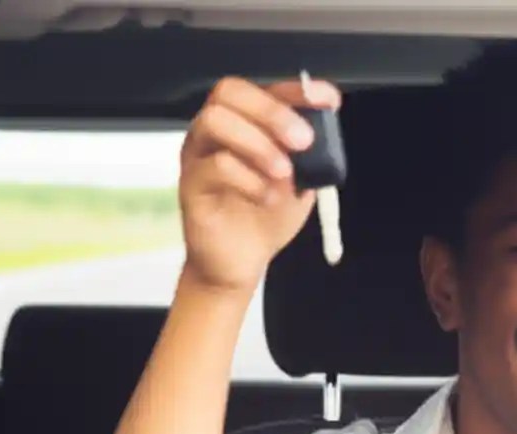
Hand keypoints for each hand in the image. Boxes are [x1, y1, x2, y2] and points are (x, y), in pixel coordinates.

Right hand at [177, 75, 341, 293]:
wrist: (239, 262)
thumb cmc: (266, 216)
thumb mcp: (301, 182)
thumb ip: (310, 157)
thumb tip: (321, 135)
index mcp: (245, 123)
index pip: (264, 88)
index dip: (296, 89)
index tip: (327, 100)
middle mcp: (215, 131)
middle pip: (230, 92)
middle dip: (272, 112)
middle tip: (303, 141)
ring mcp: (198, 156)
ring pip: (215, 122)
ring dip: (258, 144)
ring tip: (284, 172)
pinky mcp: (189, 186)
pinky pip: (212, 167)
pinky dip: (248, 179)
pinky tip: (267, 197)